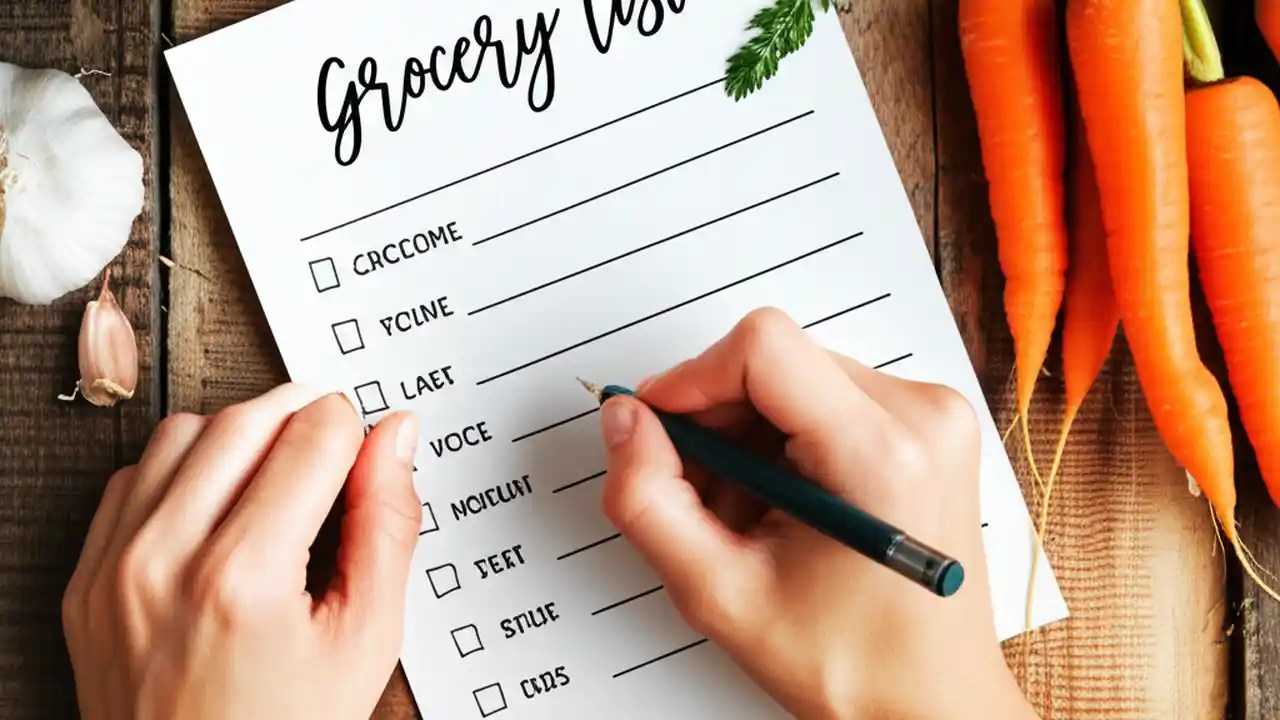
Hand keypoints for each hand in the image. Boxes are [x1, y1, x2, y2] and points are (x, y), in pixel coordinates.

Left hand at [62, 385, 421, 719]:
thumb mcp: (365, 639)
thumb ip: (387, 527)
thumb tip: (395, 440)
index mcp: (244, 578)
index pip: (314, 435)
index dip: (357, 431)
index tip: (368, 452)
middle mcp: (165, 562)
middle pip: (248, 418)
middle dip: (305, 417)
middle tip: (334, 454)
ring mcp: (114, 569)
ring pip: (183, 431)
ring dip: (241, 434)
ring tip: (277, 479)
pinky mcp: (86, 579)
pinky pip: (133, 476)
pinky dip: (184, 469)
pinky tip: (221, 504)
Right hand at [598, 309, 1033, 719]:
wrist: (931, 700)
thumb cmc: (853, 663)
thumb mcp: (721, 594)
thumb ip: (649, 500)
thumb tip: (623, 420)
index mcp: (882, 454)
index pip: (763, 347)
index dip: (691, 380)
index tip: (657, 427)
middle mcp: (921, 416)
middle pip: (776, 360)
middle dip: (717, 419)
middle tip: (702, 498)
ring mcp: (931, 417)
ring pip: (795, 376)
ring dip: (748, 435)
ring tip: (751, 515)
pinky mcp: (926, 425)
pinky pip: (826, 396)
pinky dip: (784, 440)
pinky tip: (784, 504)